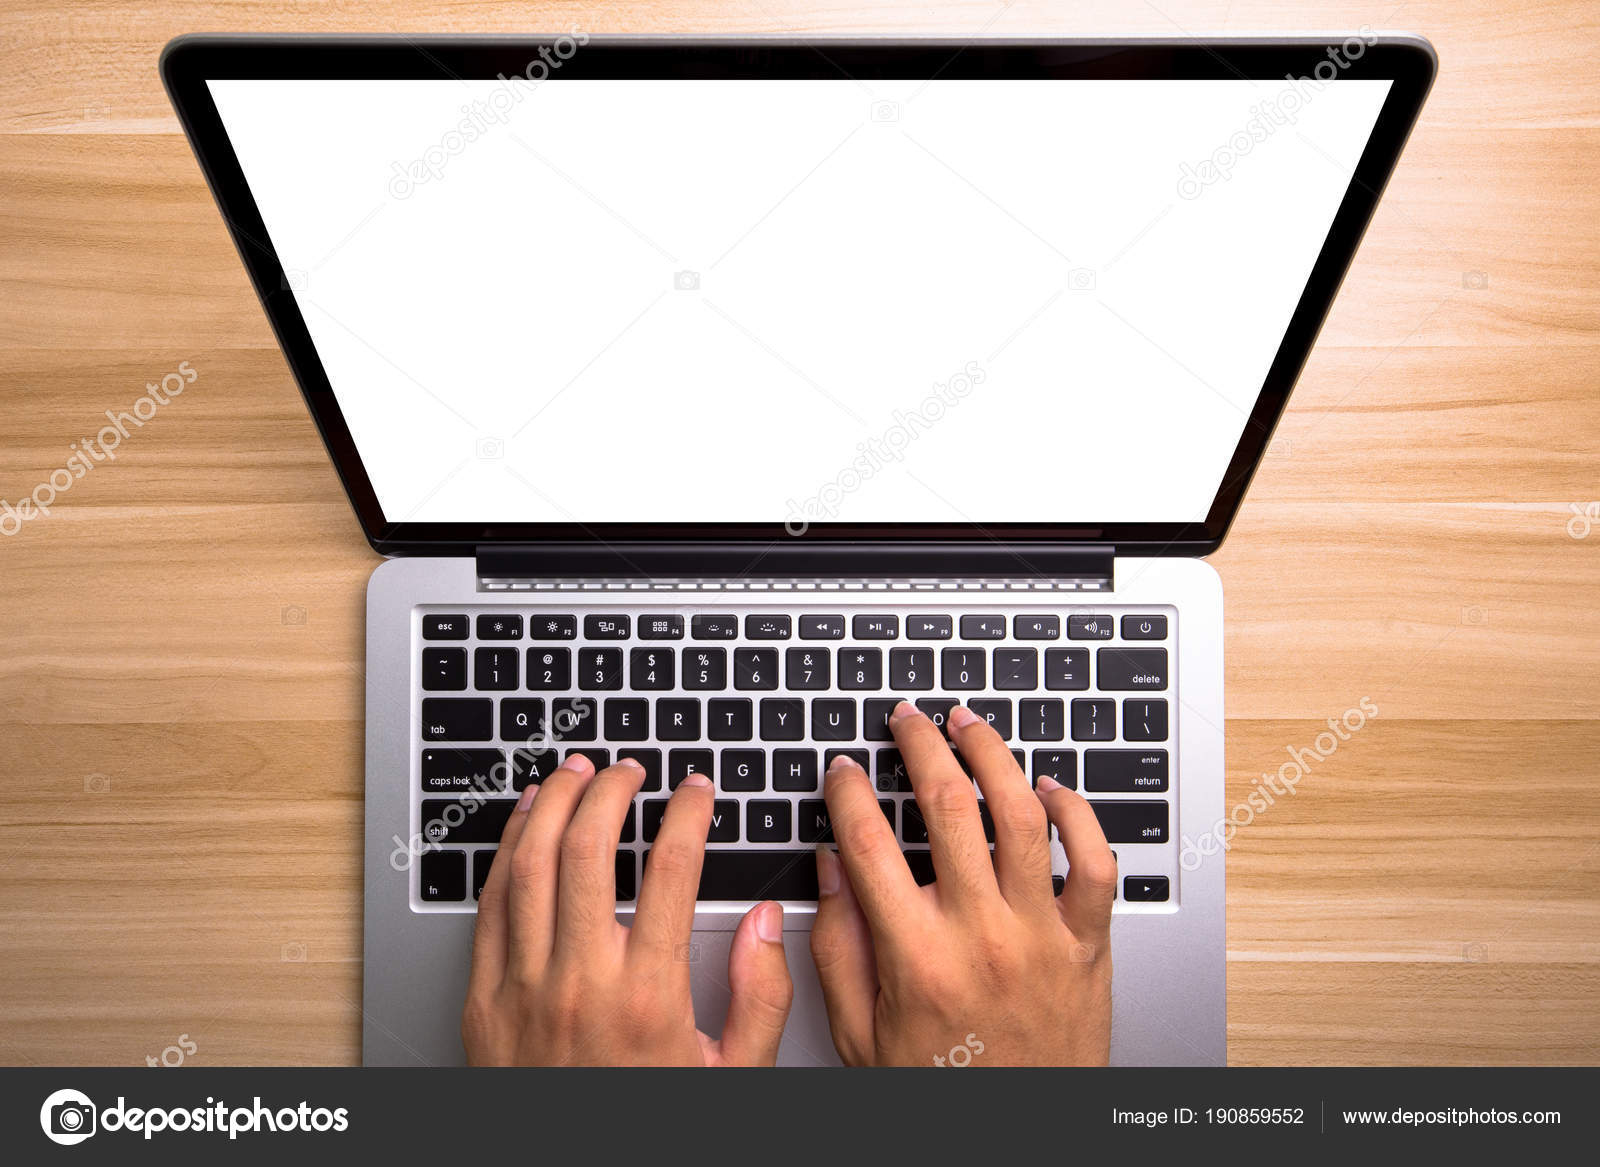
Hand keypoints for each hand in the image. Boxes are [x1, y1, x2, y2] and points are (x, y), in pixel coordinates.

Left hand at [462, 755, 793, 1064]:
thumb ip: (760, 996)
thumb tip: (767, 923)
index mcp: (648, 996)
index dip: (688, 813)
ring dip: (552, 804)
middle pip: (588, 848)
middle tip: (631, 771)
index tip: (696, 791)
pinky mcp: (483, 1001)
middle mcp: (580, 983)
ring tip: (576, 775)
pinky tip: (523, 824)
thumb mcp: (731, 1077)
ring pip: (529, 864)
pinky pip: (489, 906)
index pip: (670, 868)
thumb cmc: (648, 1130)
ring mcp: (523, 989)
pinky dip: (505, 851)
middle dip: (613, 791)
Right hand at [810, 701, 1115, 1065]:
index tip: (842, 771)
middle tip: (908, 719)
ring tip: (970, 726)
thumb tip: (829, 869)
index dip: (848, 792)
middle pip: (945, 805)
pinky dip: (1077, 813)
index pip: (869, 843)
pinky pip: (1094, 862)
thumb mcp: (860, 1033)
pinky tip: (1051, 788)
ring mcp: (1040, 935)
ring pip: (1021, 814)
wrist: (1022, 1135)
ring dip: (992, 754)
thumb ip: (838, 948)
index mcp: (916, 956)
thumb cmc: (942, 1087)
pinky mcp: (1088, 944)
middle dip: (920, 744)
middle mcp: (980, 935)